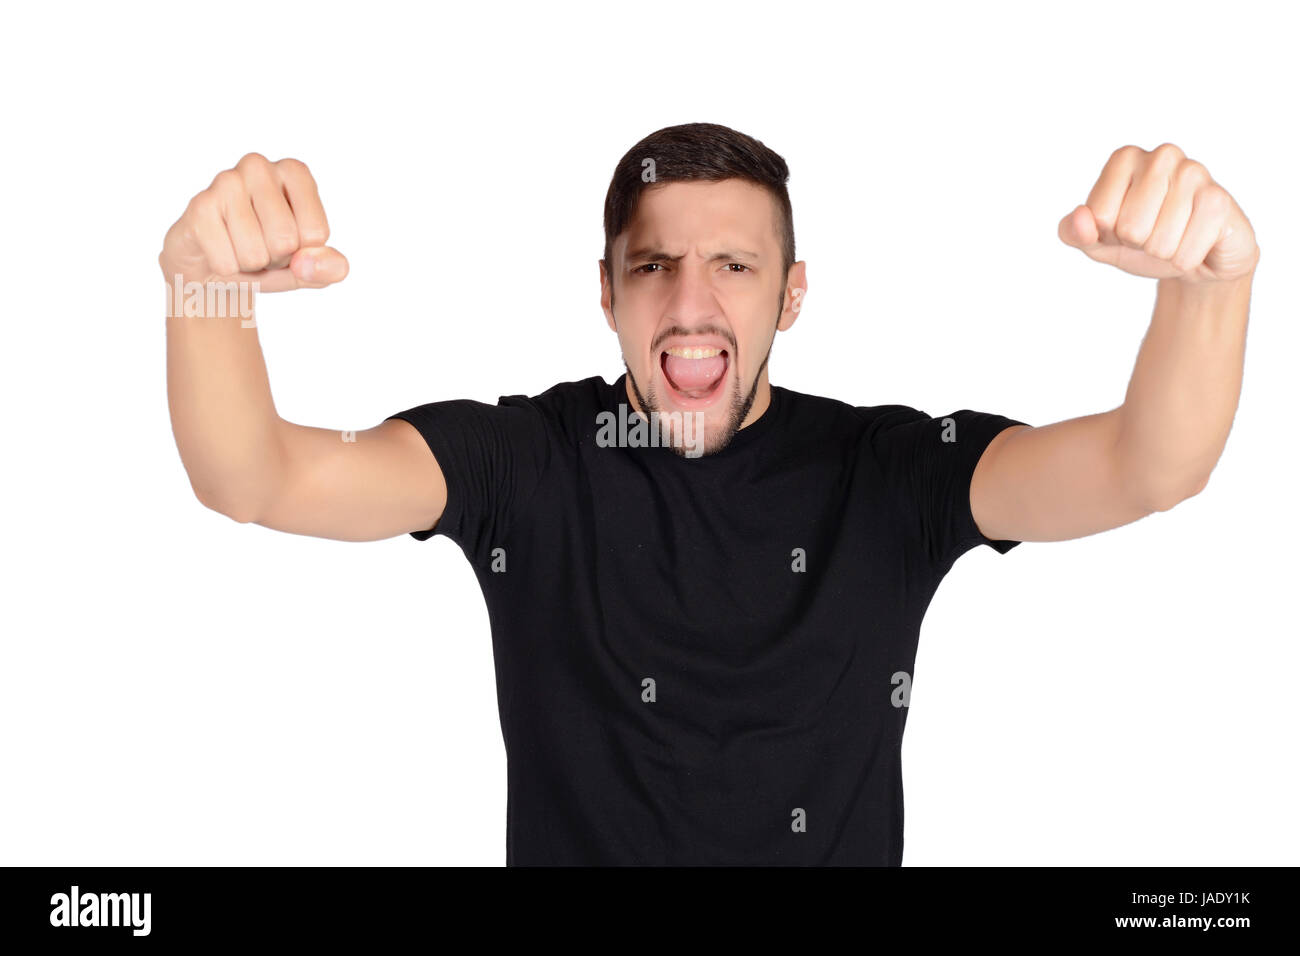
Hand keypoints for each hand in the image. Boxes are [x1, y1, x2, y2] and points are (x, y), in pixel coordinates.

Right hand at [159, 153, 347, 293]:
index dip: (304, 253)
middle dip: (276, 259)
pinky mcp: (199, 206)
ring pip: (254, 254)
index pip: (316, 233)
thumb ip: (327, 268)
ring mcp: (225, 181)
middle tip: (261, 246)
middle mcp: (259, 166)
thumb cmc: (270, 256)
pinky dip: (227, 269)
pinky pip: (226, 262)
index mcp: (295, 172)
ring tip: (240, 246)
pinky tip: (219, 249)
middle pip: (285, 241)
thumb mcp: (309, 266)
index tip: (290, 242)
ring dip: (250, 264)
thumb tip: (309, 262)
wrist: (216, 263)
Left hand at [1058, 143, 1258, 283]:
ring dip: (1164, 253)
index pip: (1098, 216)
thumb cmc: (1142, 242)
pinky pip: (1186, 252)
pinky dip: (1186, 260)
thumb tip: (1080, 218)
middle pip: (1129, 228)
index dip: (1110, 234)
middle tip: (1153, 233)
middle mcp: (1161, 156)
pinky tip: (1197, 243)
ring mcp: (1195, 173)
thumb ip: (1075, 232)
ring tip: (1176, 237)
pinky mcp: (1219, 200)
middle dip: (1139, 243)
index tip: (1126, 226)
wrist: (1194, 258)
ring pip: (1159, 242)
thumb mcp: (1098, 242)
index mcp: (1125, 159)